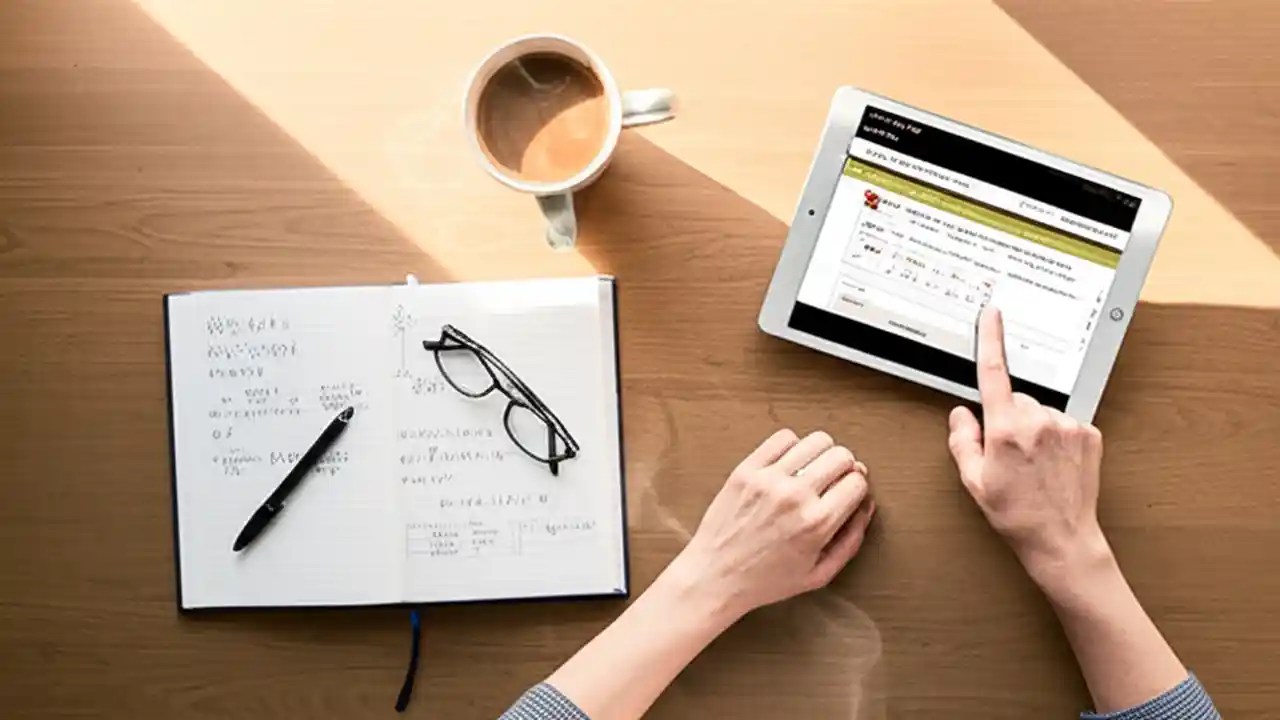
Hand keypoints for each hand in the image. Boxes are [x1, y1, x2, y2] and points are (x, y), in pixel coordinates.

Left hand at [670, 429, 875, 620]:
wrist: (716, 575)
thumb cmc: (766, 580)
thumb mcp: (819, 574)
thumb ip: (851, 541)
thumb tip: (867, 506)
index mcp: (817, 524)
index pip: (857, 481)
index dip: (858, 486)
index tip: (849, 492)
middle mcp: (795, 496)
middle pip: (841, 456)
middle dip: (845, 467)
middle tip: (834, 480)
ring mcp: (769, 480)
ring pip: (815, 441)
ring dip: (822, 453)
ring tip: (812, 470)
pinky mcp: (747, 470)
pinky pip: (782, 438)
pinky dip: (793, 446)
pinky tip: (789, 464)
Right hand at [947, 307, 1110, 591]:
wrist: (1062, 540)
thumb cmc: (1016, 515)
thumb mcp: (974, 482)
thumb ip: (962, 440)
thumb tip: (962, 414)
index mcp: (1006, 430)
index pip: (993, 374)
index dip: (990, 340)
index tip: (991, 315)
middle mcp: (1039, 421)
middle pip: (1017, 400)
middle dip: (1010, 418)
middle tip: (1009, 455)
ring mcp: (1068, 426)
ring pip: (1041, 412)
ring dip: (1035, 429)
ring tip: (1035, 465)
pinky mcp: (1089, 434)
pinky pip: (1064, 422)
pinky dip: (1057, 437)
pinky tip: (1054, 465)